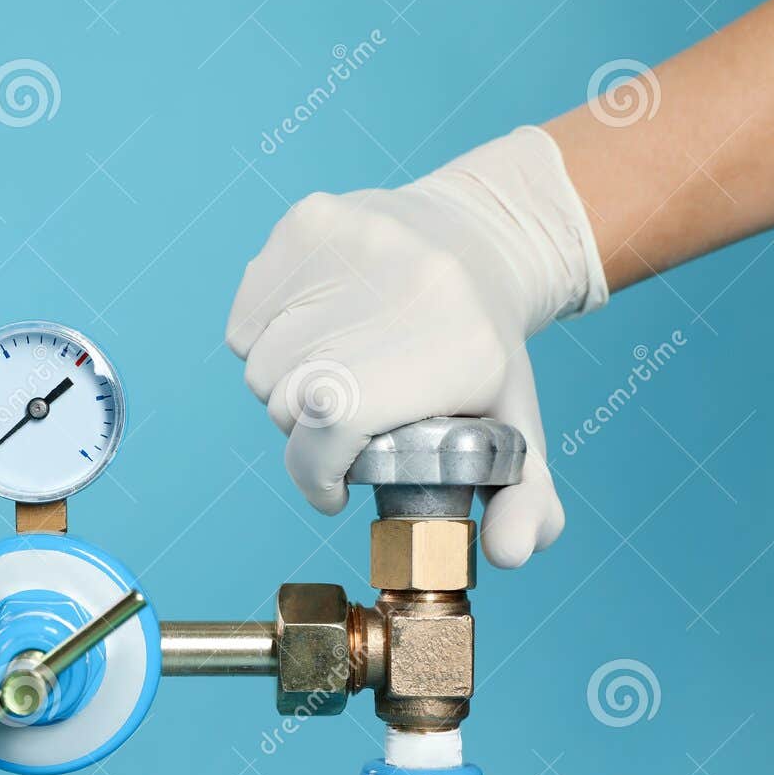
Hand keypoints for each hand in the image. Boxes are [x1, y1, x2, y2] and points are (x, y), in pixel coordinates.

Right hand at [225, 126, 606, 567]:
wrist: (485, 233)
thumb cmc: (485, 350)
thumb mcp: (517, 430)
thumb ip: (528, 505)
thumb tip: (508, 554)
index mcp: (458, 345)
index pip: (335, 421)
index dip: (315, 470)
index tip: (331, 489)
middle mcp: (407, 283)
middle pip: (288, 397)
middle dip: (302, 433)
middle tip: (340, 427)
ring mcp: (354, 242)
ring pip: (258, 361)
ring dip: (279, 388)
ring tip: (327, 378)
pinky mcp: (310, 220)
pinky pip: (245, 318)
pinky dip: (261, 339)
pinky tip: (309, 332)